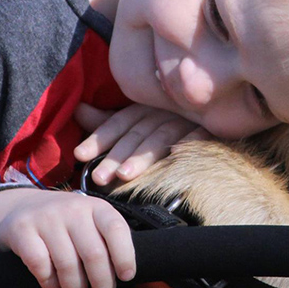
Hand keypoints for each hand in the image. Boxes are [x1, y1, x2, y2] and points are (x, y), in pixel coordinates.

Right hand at [0, 188, 133, 287]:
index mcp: (96, 207)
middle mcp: (72, 208)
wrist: (20, 208)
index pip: (116, 229)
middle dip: (101, 282)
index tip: (126, 277)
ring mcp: (46, 218)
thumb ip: (106, 240)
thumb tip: (125, 277)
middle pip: (93, 253)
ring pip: (67, 263)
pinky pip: (40, 265)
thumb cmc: (66, 224)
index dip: (125, 256)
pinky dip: (50, 284)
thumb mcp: (90, 222)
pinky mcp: (21, 230)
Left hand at [74, 103, 209, 185]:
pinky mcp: (206, 131)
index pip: (118, 124)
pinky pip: (196, 136)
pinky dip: (186, 144)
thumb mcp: (135, 123)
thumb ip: (107, 122)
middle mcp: (161, 113)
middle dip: (116, 156)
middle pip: (135, 134)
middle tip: (99, 177)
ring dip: (142, 156)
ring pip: (159, 139)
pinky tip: (174, 156)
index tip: (80, 155)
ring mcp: (184, 121)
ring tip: (124, 176)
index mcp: (143, 110)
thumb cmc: (166, 125)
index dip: (99, 139)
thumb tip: (78, 109)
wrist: (210, 117)